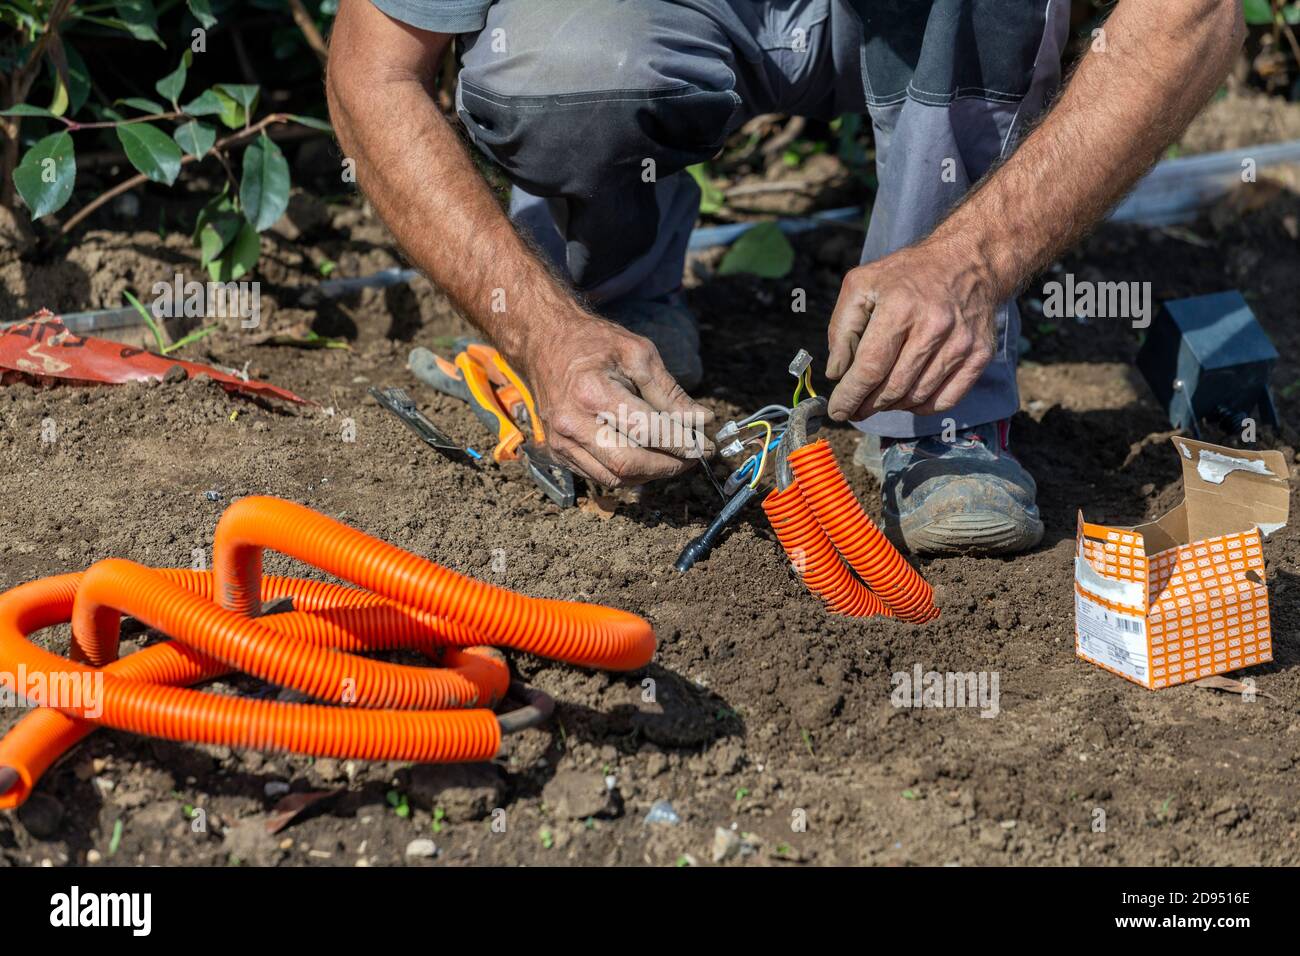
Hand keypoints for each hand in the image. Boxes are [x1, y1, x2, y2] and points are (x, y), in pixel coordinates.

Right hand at [511, 313, 714, 487]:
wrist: (543, 342)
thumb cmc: (592, 343)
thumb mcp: (638, 354)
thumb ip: (670, 391)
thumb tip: (701, 420)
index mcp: (592, 392)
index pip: (646, 431)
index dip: (681, 443)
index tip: (705, 446)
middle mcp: (572, 422)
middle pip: (629, 463)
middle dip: (668, 466)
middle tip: (693, 457)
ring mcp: (561, 441)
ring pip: (614, 477)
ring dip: (650, 474)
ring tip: (672, 458)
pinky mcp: (558, 452)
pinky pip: (598, 476)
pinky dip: (627, 473)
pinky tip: (646, 458)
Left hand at [825, 238, 1001, 421]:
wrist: (968, 261)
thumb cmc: (907, 274)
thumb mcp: (862, 284)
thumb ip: (841, 328)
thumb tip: (837, 373)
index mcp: (901, 308)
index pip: (870, 368)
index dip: (850, 396)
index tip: (838, 410)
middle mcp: (934, 327)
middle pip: (893, 387)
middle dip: (867, 405)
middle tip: (855, 408)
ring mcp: (961, 343)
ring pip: (917, 397)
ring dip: (892, 406)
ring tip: (879, 399)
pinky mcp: (980, 355)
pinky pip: (945, 400)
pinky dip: (921, 407)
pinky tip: (907, 398)